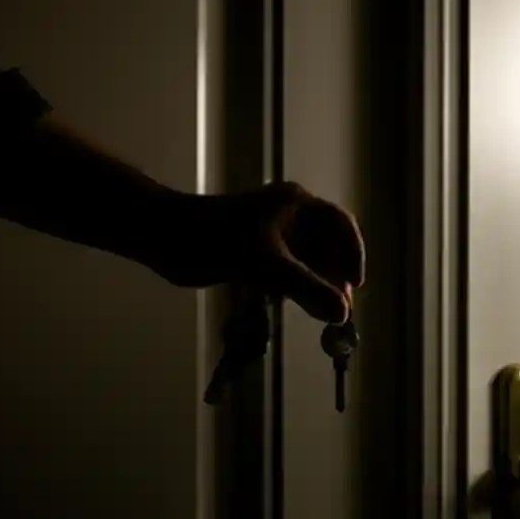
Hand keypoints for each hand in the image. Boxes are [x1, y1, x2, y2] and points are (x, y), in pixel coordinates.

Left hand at [153, 182, 365, 323]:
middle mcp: (287, 215)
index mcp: (296, 204)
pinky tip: (291, 304)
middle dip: (333, 276)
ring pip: (306, 261)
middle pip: (326, 246)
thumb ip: (306, 288)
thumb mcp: (265, 265)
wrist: (164, 236)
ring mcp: (270, 233)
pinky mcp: (253, 252)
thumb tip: (342, 313)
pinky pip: (285, 270)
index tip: (355, 286)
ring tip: (318, 312)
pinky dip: (293, 287)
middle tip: (337, 310)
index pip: (340, 225)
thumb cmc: (213, 239)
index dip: (353, 255)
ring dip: (314, 285)